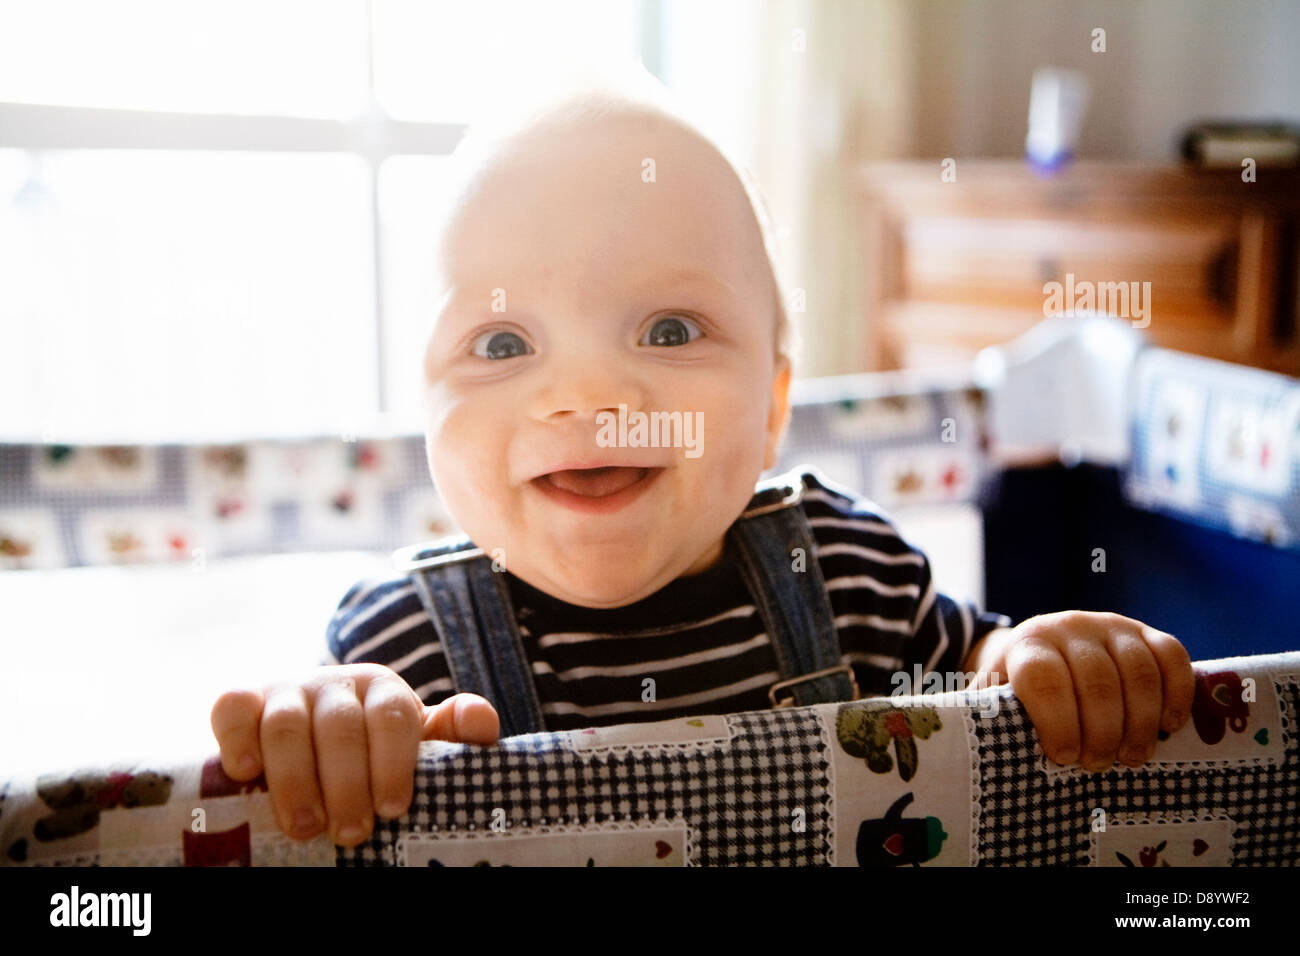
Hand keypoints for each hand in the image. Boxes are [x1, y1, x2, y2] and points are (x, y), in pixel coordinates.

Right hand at [210, 664, 498, 845]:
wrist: (311, 733)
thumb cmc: (374, 750)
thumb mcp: (416, 743)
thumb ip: (453, 734)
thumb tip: (480, 721)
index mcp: (384, 690)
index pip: (393, 716)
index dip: (393, 763)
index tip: (393, 809)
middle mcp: (335, 683)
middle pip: (340, 727)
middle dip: (346, 784)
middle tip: (351, 833)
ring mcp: (286, 689)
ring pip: (286, 724)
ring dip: (295, 779)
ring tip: (306, 827)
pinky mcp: (242, 700)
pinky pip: (232, 707)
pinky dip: (236, 738)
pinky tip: (246, 773)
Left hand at [975, 611, 1194, 771]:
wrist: (1041, 647)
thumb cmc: (1017, 689)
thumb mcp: (997, 699)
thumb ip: (992, 719)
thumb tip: (982, 753)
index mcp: (1028, 644)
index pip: (1045, 679)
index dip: (1057, 722)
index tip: (1063, 757)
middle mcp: (1069, 626)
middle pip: (1096, 681)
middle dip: (1102, 732)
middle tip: (1098, 764)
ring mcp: (1111, 625)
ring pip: (1138, 673)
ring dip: (1140, 722)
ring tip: (1132, 757)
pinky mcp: (1146, 631)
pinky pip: (1173, 657)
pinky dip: (1176, 693)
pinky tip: (1168, 725)